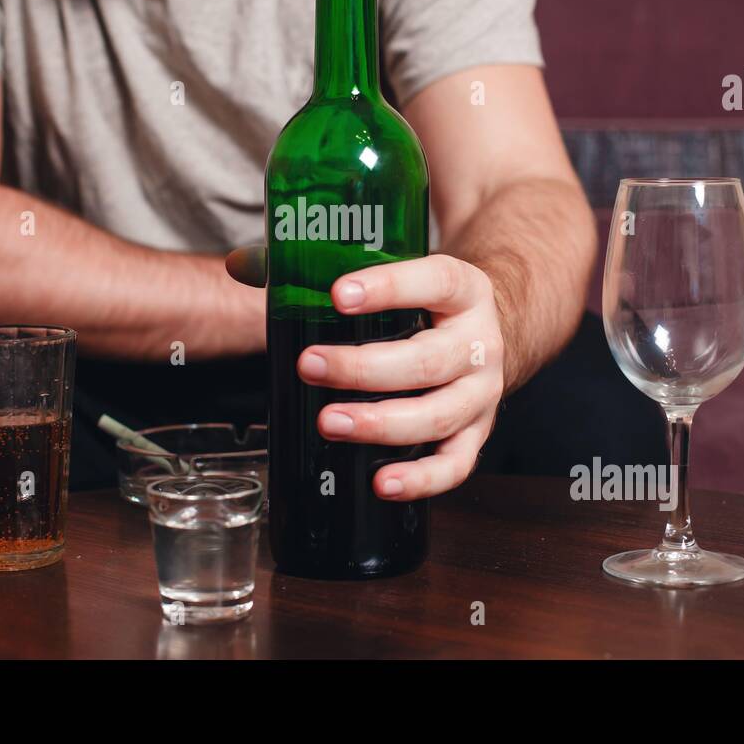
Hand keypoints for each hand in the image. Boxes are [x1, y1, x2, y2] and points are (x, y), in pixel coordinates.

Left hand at [228, 246, 504, 500]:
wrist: (499, 328)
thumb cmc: (431, 302)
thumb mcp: (404, 270)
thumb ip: (333, 262)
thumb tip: (245, 266)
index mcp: (465, 291)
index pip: (433, 282)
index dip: (388, 287)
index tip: (337, 294)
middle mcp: (480, 343)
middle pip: (428, 360)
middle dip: (362, 368)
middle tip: (310, 365)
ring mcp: (481, 393)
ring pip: (438, 415)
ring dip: (381, 423)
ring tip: (330, 423)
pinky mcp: (478, 433)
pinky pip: (455, 464)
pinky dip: (420, 478)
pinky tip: (381, 482)